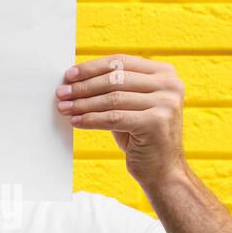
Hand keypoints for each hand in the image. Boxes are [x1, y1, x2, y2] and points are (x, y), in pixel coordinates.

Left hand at [56, 55, 185, 189]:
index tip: (69, 75)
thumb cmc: (142, 137)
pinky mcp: (156, 123)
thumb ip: (113, 89)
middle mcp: (170, 85)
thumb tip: (75, 80)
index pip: (121, 62)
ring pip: (113, 98)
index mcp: (165, 73)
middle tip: (62, 93)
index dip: (92, 68)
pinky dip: (91, 119)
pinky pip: (114, 118)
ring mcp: (166, 103)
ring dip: (84, 103)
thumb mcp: (131, 106)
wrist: (164, 170)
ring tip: (64, 107)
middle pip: (116, 78)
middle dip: (84, 86)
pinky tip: (76, 121)